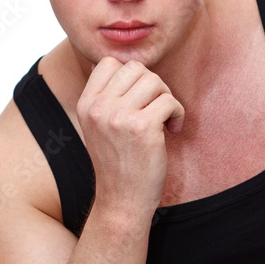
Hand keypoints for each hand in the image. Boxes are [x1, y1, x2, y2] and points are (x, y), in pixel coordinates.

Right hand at [77, 56, 183, 213]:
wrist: (122, 200)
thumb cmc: (118, 164)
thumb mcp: (99, 127)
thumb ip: (107, 99)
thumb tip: (127, 67)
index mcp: (86, 105)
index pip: (109, 63)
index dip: (131, 76)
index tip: (140, 99)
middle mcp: (98, 108)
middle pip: (136, 68)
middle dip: (153, 86)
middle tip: (157, 109)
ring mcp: (119, 117)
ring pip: (154, 81)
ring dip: (167, 98)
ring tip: (165, 120)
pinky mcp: (142, 128)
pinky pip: (169, 101)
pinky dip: (178, 114)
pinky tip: (173, 131)